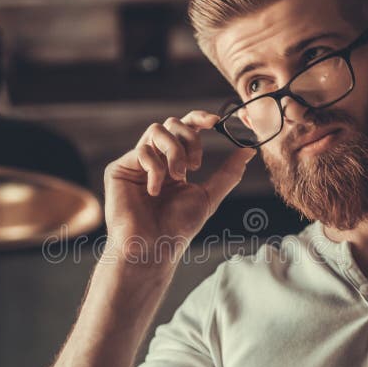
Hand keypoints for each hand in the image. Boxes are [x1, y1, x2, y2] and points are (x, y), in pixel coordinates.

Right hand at [102, 110, 255, 263]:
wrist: (154, 247)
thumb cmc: (178, 228)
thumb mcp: (209, 196)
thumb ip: (228, 173)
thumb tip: (248, 150)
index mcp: (173, 164)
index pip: (185, 130)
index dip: (198, 119)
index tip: (215, 122)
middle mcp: (155, 160)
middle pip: (172, 124)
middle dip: (189, 138)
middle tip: (195, 165)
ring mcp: (136, 163)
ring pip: (157, 131)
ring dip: (174, 151)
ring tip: (178, 176)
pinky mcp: (119, 169)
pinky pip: (142, 151)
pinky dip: (156, 168)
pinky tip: (155, 190)